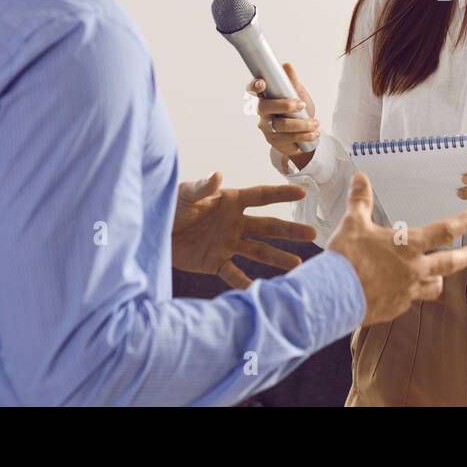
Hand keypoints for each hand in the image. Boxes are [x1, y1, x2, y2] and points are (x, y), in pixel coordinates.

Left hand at [171, 172, 317, 287]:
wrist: (153, 231)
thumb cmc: (170, 206)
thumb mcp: (185, 195)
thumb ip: (203, 188)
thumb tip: (218, 175)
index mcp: (230, 201)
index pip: (260, 197)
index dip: (281, 195)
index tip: (302, 193)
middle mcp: (235, 223)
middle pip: (268, 227)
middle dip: (290, 231)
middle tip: (313, 234)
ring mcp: (228, 244)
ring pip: (259, 251)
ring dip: (278, 258)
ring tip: (298, 265)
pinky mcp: (215, 262)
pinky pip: (234, 274)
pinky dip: (246, 283)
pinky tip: (261, 291)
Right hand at [247, 62, 318, 169]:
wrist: (305, 131)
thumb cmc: (298, 109)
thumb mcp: (298, 93)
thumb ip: (292, 82)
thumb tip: (286, 65)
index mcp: (266, 96)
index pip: (254, 89)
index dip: (254, 86)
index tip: (262, 83)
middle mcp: (262, 112)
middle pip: (264, 107)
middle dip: (284, 105)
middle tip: (302, 105)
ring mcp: (266, 127)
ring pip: (279, 125)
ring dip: (300, 124)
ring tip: (315, 123)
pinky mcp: (273, 140)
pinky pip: (287, 139)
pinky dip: (303, 136)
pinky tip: (314, 133)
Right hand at [328, 172, 466, 325]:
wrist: (334, 296)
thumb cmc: (347, 258)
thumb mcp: (353, 224)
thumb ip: (360, 201)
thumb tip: (360, 178)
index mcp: (408, 246)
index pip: (444, 231)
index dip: (462, 222)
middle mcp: (414, 270)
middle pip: (449, 263)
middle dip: (464, 256)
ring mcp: (407, 292)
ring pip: (433, 286)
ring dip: (438, 278)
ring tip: (438, 276)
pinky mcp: (395, 308)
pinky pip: (409, 300)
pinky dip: (409, 293)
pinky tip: (401, 290)